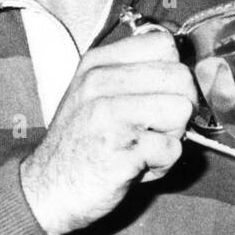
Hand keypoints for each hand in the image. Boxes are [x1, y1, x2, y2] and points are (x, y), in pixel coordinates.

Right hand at [19, 28, 195, 234]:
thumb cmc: (81, 143)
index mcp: (97, 63)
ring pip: (181, 110)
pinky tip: (135, 166)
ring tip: (142, 145)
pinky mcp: (119, 151)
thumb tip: (189, 64)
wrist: (46, 191)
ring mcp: (107, 116)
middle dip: (178, 107)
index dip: (172, 73)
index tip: (159, 95)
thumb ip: (136, 73)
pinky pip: (172, 149)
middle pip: (180, 77)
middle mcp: (100, 83)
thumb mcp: (96, 94)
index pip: (164, 44)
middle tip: (152, 128)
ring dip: (172, 136)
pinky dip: (162, 164)